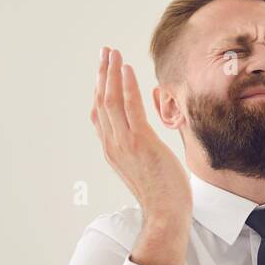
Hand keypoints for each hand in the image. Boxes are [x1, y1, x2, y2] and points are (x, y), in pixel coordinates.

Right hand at [92, 47, 191, 264]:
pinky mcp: (140, 142)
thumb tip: (143, 130)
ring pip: (111, 100)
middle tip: (105, 51)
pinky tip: (127, 69)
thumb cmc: (161, 192)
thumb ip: (139, 145)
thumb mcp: (144, 164)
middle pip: (101, 100)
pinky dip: (126, 85)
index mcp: (112, 149)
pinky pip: (130, 107)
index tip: (102, 70)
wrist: (165, 212)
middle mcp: (112, 143)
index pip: (100, 113)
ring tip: (112, 53)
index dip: (99, 88)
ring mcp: (124, 142)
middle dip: (102, 73)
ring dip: (111, 72)